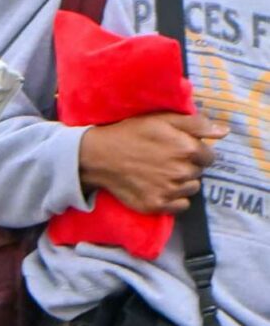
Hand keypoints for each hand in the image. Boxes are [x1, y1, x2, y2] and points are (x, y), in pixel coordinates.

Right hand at [78, 112, 228, 215]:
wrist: (102, 157)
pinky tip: (161, 188)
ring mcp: (169, 191)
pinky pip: (181, 206)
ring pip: (191, 189)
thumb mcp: (164, 119)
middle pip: (199, 173)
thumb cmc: (133, 133)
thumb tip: (223, 132)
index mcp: (187, 149)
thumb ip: (197, 124)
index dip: (197, 152)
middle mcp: (181, 172)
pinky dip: (175, 199)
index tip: (182, 150)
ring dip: (183, 183)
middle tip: (168, 160)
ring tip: (164, 174)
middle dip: (189, 166)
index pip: (209, 156)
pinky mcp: (157, 206)